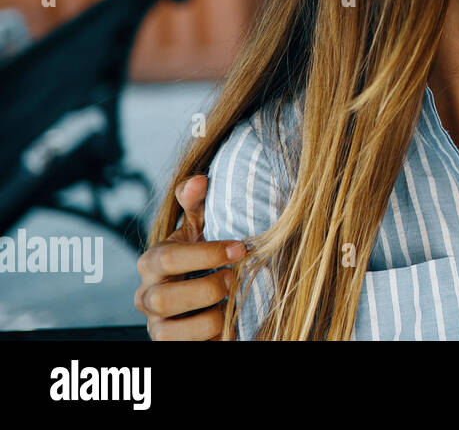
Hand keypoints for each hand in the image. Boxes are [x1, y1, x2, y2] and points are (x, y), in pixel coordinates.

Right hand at [134, 175, 246, 339]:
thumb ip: (197, 204)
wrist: (204, 292)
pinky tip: (232, 327)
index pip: (167, 258)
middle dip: (205, 289)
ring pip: (169, 330)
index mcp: (151, 262)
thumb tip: (200, 179)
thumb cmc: (203, 253)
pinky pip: (183, 348)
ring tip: (233, 307)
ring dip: (209, 319)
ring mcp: (156, 324)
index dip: (206, 253)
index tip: (241, 248)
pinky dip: (211, 339)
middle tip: (235, 280)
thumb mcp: (200, 228)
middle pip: (163, 298)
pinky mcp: (169, 345)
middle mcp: (147, 295)